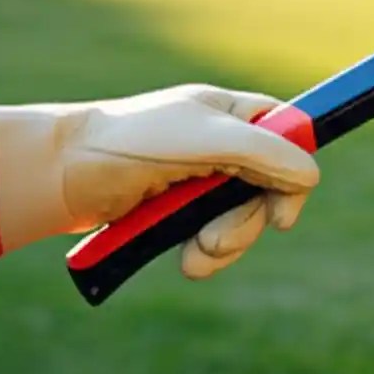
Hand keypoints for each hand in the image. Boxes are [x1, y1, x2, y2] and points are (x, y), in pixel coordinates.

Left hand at [0, 84, 318, 278]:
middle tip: (219, 236)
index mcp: (231, 113)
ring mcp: (201, 180)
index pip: (288, 134)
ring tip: (197, 255)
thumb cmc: (132, 140)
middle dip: (250, 220)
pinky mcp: (179, 212)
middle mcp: (221, 144)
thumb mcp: (206, 138)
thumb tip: (311, 175)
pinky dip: (206, 254)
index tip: (282, 205)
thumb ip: (265, 152)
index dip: (293, 171)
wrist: (62, 173)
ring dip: (226, 243)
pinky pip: (214, 239)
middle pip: (270, 188)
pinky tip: (186, 260)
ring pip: (243, 219)